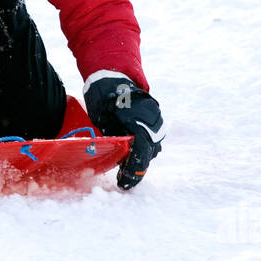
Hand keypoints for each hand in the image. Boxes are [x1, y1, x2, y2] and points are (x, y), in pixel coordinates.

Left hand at [84, 72, 164, 189]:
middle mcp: (152, 121)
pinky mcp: (155, 119)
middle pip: (148, 153)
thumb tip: (118, 157)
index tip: (125, 183)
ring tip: (125, 169)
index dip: (134, 171)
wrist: (113, 77)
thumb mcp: (103, 120)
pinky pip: (152, 138)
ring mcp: (156, 119)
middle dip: (136, 167)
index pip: (141, 153)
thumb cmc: (103, 97)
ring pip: (151, 147)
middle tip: (123, 180)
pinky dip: (143, 147)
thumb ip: (115, 139)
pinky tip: (131, 154)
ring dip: (140, 157)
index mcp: (139, 121)